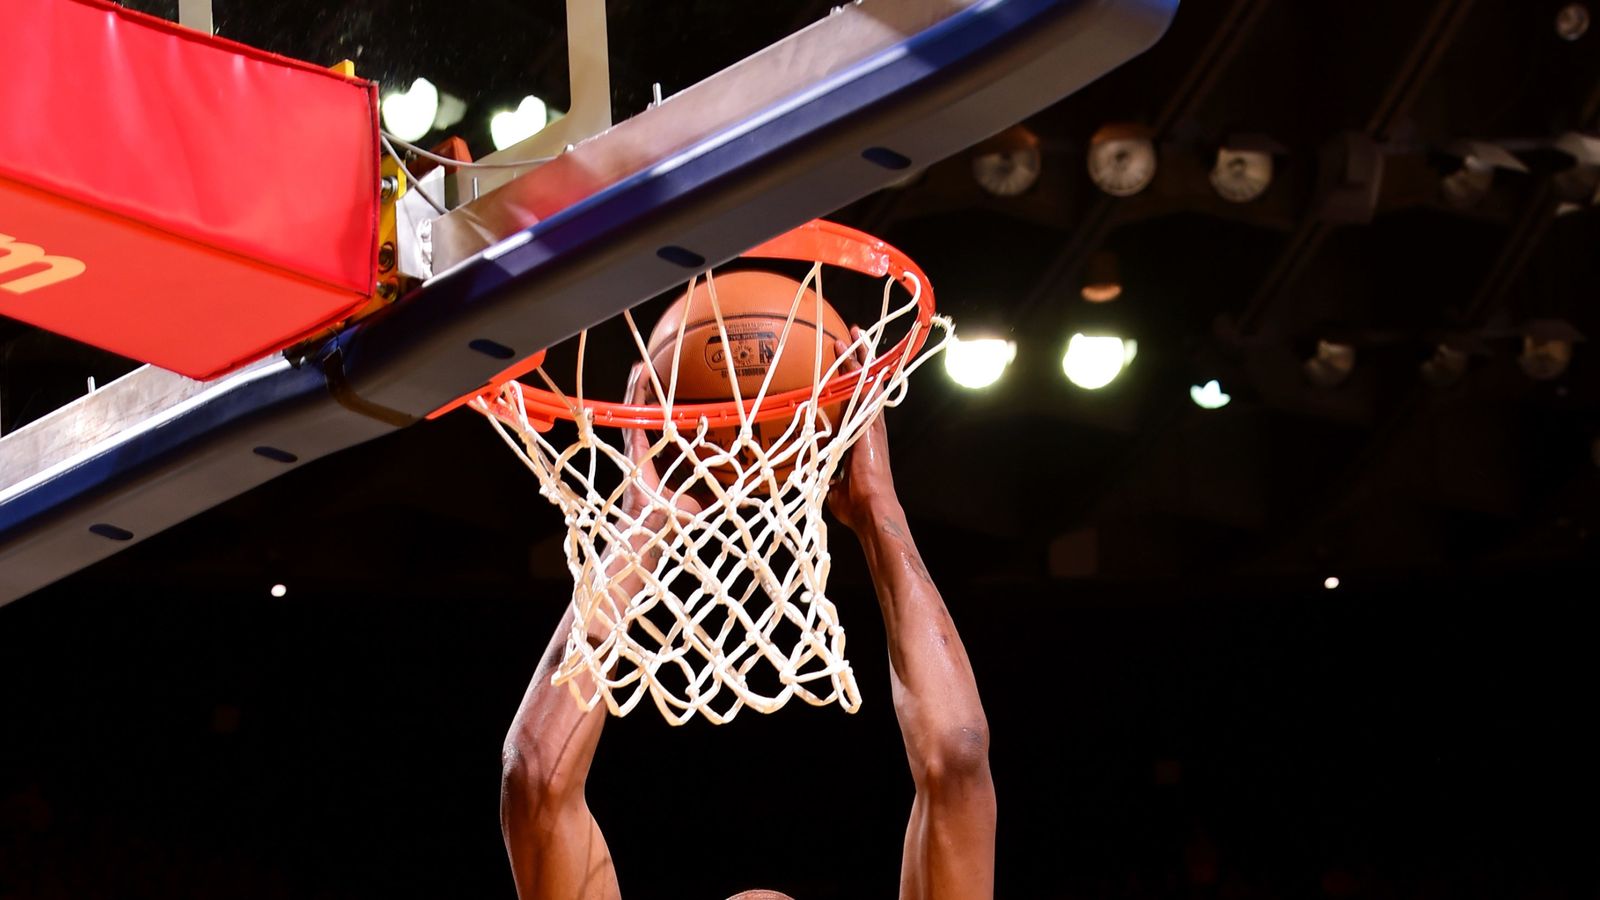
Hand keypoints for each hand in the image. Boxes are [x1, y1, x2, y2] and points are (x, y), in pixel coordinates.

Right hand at [621, 363, 702, 526]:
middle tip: (652, 367)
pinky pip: (635, 414)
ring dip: (638, 386)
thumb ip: (717, 491)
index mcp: (658, 457)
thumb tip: (743, 493)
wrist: (654, 527)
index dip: (660, 410)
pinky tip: (642, 375)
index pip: (658, 427)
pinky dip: (637, 393)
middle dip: (645, 390)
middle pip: (643, 413)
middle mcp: (645, 448)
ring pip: (635, 409)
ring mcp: (637, 445)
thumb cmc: (672, 516)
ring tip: (643, 365)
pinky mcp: (634, 445)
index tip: (668, 393)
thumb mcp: (701, 498)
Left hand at [827, 327, 897, 533]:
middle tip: (850, 337)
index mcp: (859, 437)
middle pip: (864, 384)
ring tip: (852, 335)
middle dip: (858, 360)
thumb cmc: (854, 502)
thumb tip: (809, 474)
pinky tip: (856, 352)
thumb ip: (822, 473)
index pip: (854, 402)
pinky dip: (861, 370)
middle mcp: (868, 425)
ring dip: (859, 358)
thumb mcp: (831, 484)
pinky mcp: (870, 423)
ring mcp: (871, 422)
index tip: (842, 366)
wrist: (871, 505)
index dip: (849, 383)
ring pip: (866, 382)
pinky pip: (866, 390)